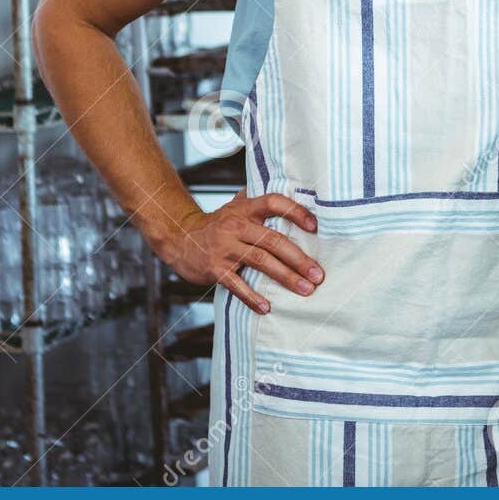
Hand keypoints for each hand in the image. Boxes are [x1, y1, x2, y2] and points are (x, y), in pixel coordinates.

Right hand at [154, 190, 322, 314]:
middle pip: (273, 240)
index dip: (295, 212)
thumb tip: (296, 192)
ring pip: (261, 261)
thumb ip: (259, 201)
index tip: (315, 227)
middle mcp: (236, 226)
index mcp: (245, 209)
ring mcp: (224, 248)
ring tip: (306, 289)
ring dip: (286, 277)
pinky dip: (252, 297)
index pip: (273, 203)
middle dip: (299, 259)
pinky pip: (236, 284)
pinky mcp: (214, 268)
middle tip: (318, 274)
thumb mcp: (236, 206)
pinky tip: (266, 307)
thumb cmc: (218, 224)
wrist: (180, 238)